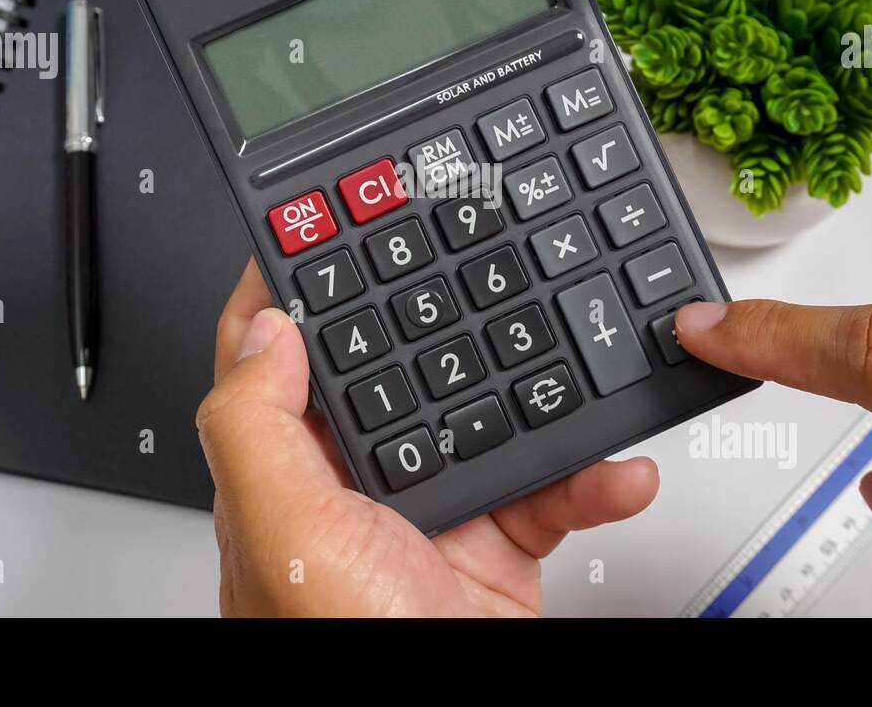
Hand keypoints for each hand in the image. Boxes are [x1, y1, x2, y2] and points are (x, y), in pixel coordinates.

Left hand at [196, 261, 658, 616]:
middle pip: (400, 359)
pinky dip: (595, 472)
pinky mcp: (500, 541)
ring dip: (542, 384)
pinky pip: (556, 484)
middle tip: (478, 250)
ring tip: (580, 351)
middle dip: (443, 307)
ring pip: (490, 409)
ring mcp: (432, 509)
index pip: (280, 352)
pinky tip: (613, 465)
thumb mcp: (286, 533)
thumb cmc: (347, 654)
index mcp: (293, 470)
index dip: (301, 280)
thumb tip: (265, 327)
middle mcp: (358, 482)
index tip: (332, 217)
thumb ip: (257, 427)